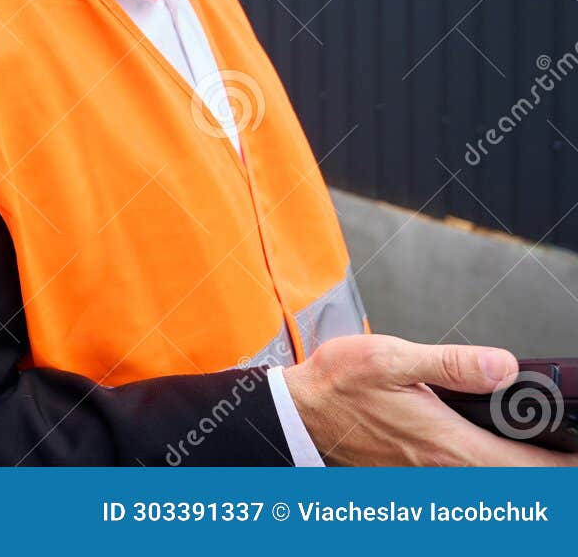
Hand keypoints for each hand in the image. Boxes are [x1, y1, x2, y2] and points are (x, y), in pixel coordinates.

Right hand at [282, 334, 577, 465]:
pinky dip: (497, 477)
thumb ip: (451, 364)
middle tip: (571, 450)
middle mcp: (445, 472)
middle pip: (524, 487)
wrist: (296, 414)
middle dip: (553, 469)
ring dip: (526, 476)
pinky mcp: (418, 481)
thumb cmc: (336, 386)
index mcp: (448, 444)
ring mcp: (432, 481)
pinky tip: (498, 456)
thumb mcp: (390, 357)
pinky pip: (471, 488)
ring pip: (499, 490)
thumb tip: (504, 366)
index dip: (567, 465)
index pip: (532, 470)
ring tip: (546, 454)